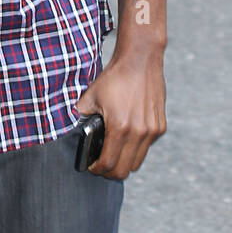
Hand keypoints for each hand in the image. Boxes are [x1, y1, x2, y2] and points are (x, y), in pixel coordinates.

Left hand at [76, 47, 166, 180]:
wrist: (140, 60)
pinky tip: (125, 139)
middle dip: (110, 172)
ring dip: (124, 162)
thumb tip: (72, 133)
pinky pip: (146, 148)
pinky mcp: (160, 126)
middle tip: (100, 165)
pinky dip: (135, 149)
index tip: (92, 166)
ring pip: (137, 162)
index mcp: (120, 127)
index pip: (108, 164)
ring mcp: (152, 130)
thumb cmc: (115, 78)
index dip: (97, 169)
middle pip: (124, 170)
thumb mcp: (90, 97)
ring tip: (113, 154)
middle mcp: (139, 132)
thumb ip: (79, 117)